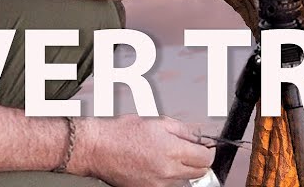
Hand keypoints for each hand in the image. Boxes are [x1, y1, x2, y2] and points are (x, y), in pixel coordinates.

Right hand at [74, 115, 213, 186]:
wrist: (96, 148)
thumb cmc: (122, 132)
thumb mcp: (158, 122)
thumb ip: (185, 131)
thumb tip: (201, 137)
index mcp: (172, 151)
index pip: (206, 158)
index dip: (207, 150)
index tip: (204, 146)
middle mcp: (167, 172)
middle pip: (199, 172)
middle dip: (198, 160)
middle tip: (188, 150)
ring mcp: (157, 185)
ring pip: (183, 180)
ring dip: (181, 169)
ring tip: (165, 155)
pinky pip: (167, 186)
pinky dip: (166, 177)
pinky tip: (155, 164)